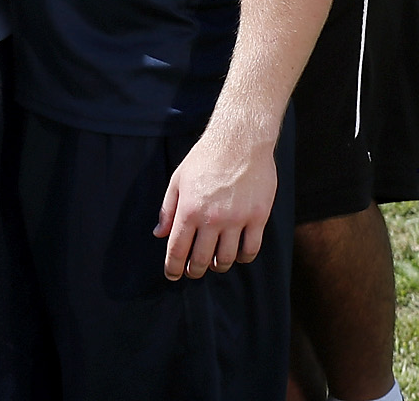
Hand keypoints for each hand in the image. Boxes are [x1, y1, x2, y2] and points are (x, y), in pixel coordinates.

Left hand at [155, 119, 276, 280]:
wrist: (239, 142)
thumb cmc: (205, 158)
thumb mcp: (178, 180)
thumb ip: (168, 209)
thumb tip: (159, 234)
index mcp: (190, 209)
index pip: (178, 248)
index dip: (173, 266)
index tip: (172, 275)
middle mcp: (212, 219)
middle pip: (201, 259)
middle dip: (193, 270)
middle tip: (191, 272)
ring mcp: (237, 220)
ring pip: (227, 258)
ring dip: (218, 266)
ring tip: (213, 264)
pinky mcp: (258, 218)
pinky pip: (251, 249)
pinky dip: (243, 258)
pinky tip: (237, 255)